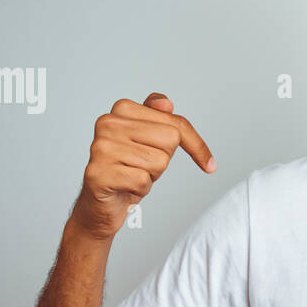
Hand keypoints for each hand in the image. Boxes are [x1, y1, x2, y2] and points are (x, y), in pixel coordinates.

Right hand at [71, 92, 215, 240]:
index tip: (208, 164)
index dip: (195, 146)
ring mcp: (100, 147)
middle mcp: (107, 123)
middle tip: (142, 166)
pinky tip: (125, 187)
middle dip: (163, 161)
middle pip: (169, 141)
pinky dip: (140, 189)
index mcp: (122, 109)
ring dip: (150, 176)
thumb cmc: (129, 169)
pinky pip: (142, 180)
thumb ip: (158, 117)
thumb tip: (166, 103)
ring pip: (157, 162)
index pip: (176, 124)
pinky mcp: (98, 173)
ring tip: (131, 175)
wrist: (102, 203)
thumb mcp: (151, 141)